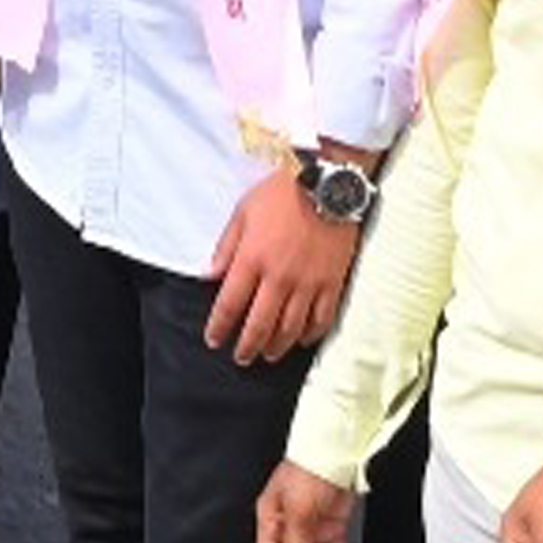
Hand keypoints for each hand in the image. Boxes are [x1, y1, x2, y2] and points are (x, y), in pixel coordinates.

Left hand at [203, 163, 363, 363]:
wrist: (326, 184)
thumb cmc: (280, 194)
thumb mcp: (242, 213)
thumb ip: (226, 248)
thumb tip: (209, 276)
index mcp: (252, 259)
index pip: (230, 304)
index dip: (219, 327)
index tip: (213, 340)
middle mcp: (280, 278)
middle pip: (260, 325)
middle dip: (246, 347)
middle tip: (240, 358)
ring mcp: (309, 284)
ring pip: (290, 329)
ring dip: (277, 347)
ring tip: (268, 355)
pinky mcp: (333, 283)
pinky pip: (322, 319)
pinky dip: (310, 335)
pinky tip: (301, 341)